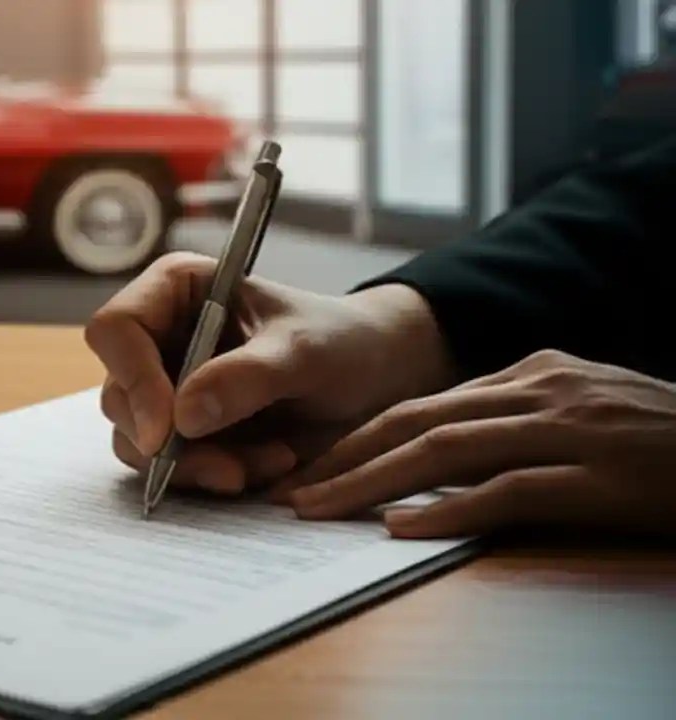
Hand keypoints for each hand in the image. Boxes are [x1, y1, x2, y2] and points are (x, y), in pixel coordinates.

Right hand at [83, 253, 455, 495]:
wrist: (372, 378)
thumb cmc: (340, 341)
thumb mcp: (304, 352)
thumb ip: (246, 377)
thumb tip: (182, 416)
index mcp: (174, 291)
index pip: (116, 329)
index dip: (132, 379)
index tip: (168, 431)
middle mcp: (158, 339)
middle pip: (119, 397)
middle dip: (173, 443)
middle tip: (232, 468)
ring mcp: (164, 390)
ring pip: (139, 442)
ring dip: (199, 466)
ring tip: (271, 461)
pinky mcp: (181, 434)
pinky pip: (171, 469)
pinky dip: (214, 477)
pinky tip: (267, 466)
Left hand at [281, 349, 675, 538]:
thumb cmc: (661, 439)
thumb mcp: (583, 406)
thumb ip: (516, 417)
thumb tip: (445, 444)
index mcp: (530, 372)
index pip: (423, 403)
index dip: (359, 437)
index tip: (313, 466)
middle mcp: (539, 390)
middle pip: (418, 421)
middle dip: (346, 457)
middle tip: (294, 491)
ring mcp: (568, 430)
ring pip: (445, 450)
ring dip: (372, 483)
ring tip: (320, 511)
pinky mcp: (598, 477)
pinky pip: (506, 492)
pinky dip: (447, 509)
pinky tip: (401, 528)